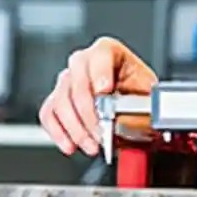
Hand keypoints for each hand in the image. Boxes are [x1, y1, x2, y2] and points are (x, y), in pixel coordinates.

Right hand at [38, 37, 157, 156]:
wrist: (135, 109)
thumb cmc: (140, 97)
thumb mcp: (147, 96)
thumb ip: (140, 103)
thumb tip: (135, 116)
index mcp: (109, 52)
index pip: (100, 55)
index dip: (100, 73)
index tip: (104, 91)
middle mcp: (85, 63)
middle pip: (75, 80)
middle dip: (87, 112)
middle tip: (100, 132)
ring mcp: (68, 80)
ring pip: (60, 101)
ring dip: (75, 128)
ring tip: (91, 145)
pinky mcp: (57, 100)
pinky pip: (49, 114)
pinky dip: (58, 132)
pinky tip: (70, 144)